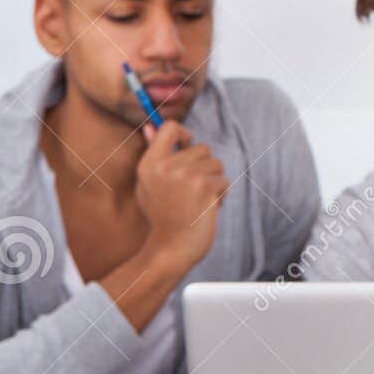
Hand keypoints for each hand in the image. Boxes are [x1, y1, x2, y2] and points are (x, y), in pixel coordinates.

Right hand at [134, 120, 228, 269]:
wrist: (172, 248)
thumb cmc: (163, 215)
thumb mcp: (149, 183)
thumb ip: (153, 154)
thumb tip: (151, 125)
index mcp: (149, 164)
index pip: (170, 128)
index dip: (184, 134)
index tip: (187, 147)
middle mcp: (165, 167)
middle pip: (202, 148)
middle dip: (204, 167)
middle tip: (192, 191)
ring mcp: (185, 176)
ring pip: (216, 164)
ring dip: (214, 182)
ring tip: (199, 200)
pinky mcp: (204, 187)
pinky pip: (224, 180)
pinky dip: (221, 195)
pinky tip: (207, 209)